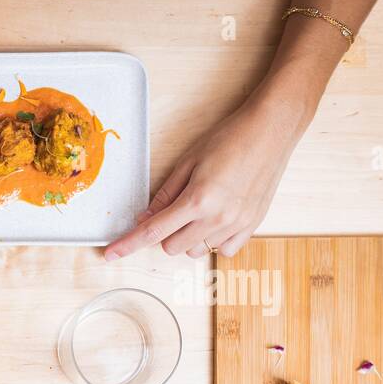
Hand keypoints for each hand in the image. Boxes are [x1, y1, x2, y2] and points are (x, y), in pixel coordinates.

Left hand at [104, 95, 300, 260]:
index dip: (128, 244)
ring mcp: (237, 224)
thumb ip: (166, 194)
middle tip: (176, 209)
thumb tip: (144, 219)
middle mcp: (217, 217)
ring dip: (189, 238)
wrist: (272, 129)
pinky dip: (214, 241)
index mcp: (197, 200)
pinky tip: (217, 220)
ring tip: (200, 210)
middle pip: (171, 247)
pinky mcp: (252, 225)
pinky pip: (223, 251)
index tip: (110, 254)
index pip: (153, 232)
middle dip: (165, 233)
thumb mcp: (189, 161)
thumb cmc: (230, 138)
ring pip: (196, 251)